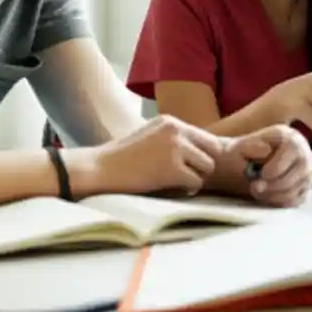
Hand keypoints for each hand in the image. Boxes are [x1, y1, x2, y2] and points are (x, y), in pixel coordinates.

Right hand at [70, 116, 223, 197]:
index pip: (206, 137)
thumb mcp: (151, 136)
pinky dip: (188, 189)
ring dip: (196, 177)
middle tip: (187, 175)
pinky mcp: (172, 168)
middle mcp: (176, 130)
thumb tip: (201, 151)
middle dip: (203, 165)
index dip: (202, 154)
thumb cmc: (122, 157)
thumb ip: (173, 139)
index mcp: (171, 121)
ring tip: (178, 182)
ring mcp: (175, 148)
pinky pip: (196, 182)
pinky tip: (173, 189)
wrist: (99, 168)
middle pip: (213, 149)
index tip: (191, 165)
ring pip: (208, 166)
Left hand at [222, 125, 311, 207]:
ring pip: (300, 185)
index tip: (262, 175)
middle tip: (255, 187)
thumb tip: (266, 150)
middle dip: (276, 184)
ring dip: (277, 194)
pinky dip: (282, 201)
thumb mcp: (238, 147)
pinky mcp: (304, 185)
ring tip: (258, 191)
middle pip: (301, 169)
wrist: (244, 165)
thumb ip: (249, 147)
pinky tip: (267, 197)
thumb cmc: (242, 155)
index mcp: (288, 136)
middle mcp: (302, 150)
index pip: (293, 149)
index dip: (279, 165)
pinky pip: (299, 197)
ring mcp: (305, 168)